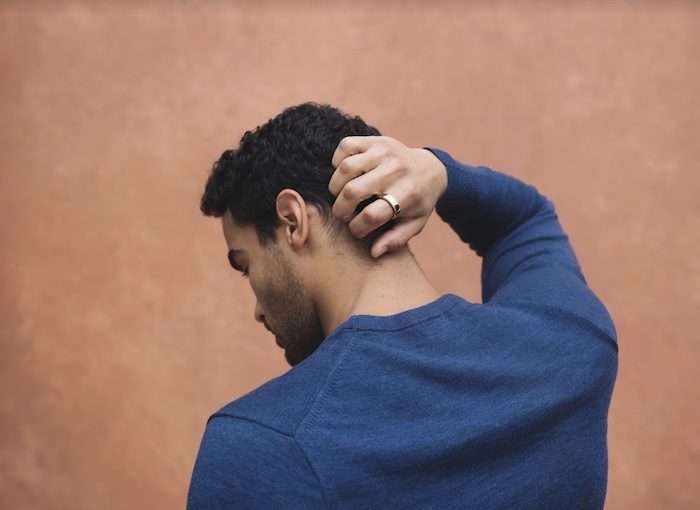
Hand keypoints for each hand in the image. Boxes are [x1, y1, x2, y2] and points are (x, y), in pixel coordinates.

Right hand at [328, 135, 447, 257]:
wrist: (431, 169)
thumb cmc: (418, 201)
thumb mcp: (415, 224)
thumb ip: (396, 240)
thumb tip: (374, 252)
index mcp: (407, 194)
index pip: (371, 215)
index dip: (357, 228)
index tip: (356, 230)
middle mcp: (395, 170)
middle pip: (352, 191)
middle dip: (340, 209)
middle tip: (343, 214)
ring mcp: (385, 151)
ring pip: (345, 168)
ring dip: (336, 186)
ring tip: (341, 195)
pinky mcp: (375, 140)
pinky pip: (345, 147)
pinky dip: (338, 161)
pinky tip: (346, 174)